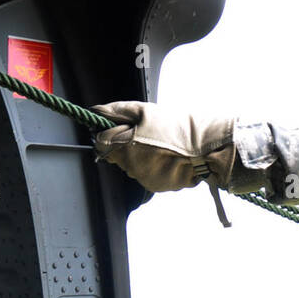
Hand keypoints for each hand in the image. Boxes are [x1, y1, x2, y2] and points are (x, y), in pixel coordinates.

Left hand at [91, 101, 235, 194]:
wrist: (202, 150)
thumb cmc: (174, 128)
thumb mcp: (144, 111)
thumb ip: (117, 111)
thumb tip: (96, 112)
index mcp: (124, 146)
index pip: (100, 143)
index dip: (107, 133)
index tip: (118, 128)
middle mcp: (130, 166)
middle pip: (115, 156)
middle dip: (124, 145)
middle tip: (144, 135)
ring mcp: (142, 178)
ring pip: (131, 166)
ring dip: (138, 156)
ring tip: (158, 146)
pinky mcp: (154, 186)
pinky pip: (145, 174)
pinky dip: (151, 166)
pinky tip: (164, 158)